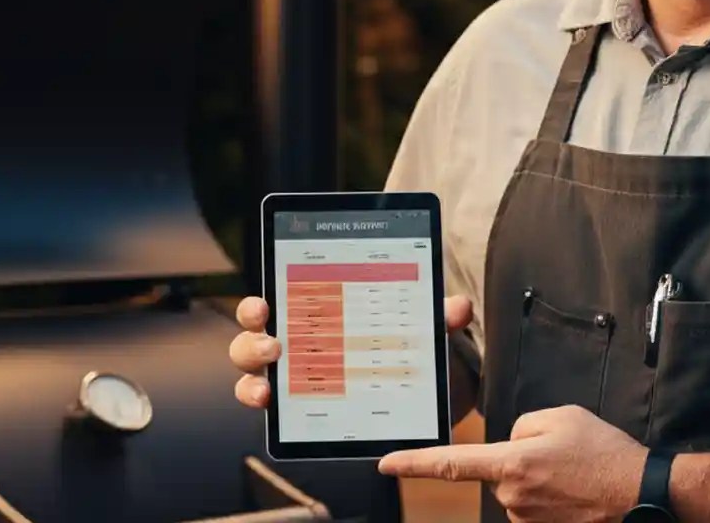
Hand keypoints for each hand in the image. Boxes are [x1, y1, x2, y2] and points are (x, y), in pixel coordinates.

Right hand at [229, 294, 474, 408]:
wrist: (421, 391)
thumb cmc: (405, 346)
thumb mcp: (421, 330)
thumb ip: (437, 316)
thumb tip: (458, 307)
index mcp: (314, 310)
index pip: (275, 299)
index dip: (259, 302)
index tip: (266, 302)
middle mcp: (293, 341)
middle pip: (252, 337)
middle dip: (253, 340)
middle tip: (275, 345)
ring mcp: (291, 377)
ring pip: (251, 373)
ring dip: (251, 378)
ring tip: (269, 387)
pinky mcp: (297, 410)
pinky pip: (269, 409)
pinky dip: (264, 409)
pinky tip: (272, 410)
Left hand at [378, 405, 646, 522]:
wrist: (642, 494)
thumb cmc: (605, 456)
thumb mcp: (562, 417)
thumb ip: (524, 424)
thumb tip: (513, 440)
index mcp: (513, 463)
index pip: (451, 464)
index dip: (414, 464)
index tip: (387, 465)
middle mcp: (513, 496)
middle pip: (499, 469)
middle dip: (521, 458)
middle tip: (562, 454)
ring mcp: (526, 517)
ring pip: (517, 487)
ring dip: (538, 478)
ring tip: (574, 473)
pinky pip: (534, 504)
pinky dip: (550, 495)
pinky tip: (575, 490)